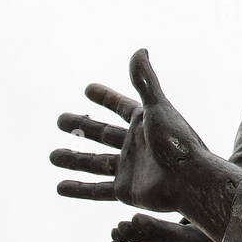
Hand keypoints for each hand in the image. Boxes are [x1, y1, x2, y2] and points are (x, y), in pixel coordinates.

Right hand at [52, 49, 207, 213]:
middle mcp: (136, 145)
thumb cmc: (178, 143)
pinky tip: (59, 188)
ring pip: (95, 163)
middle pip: (103, 134)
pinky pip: (97, 190)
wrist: (190, 182)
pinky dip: (79, 189)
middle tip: (59, 120)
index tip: (88, 89)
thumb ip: (145, 81)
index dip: (106, 97)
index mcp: (145, 124)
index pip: (121, 107)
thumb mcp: (158, 108)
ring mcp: (130, 169)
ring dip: (74, 159)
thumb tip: (139, 50)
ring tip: (52, 156)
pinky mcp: (126, 191)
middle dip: (82, 127)